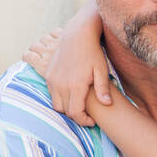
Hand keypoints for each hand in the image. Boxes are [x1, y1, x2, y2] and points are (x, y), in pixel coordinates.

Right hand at [22, 5, 110, 126]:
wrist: (77, 34)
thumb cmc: (93, 52)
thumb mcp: (101, 70)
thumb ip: (103, 88)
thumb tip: (107, 104)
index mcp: (75, 85)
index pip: (75, 114)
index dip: (83, 121)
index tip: (92, 121)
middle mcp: (61, 84)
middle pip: (65, 111)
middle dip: (76, 116)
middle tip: (87, 115)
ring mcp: (53, 79)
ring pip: (56, 105)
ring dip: (66, 108)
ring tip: (79, 106)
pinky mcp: (49, 75)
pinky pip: (52, 94)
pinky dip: (60, 99)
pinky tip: (71, 96)